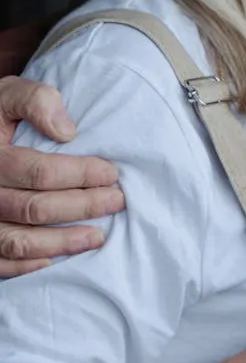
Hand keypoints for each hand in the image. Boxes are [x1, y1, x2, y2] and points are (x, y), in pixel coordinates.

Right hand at [0, 76, 124, 275]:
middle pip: (35, 208)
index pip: (39, 172)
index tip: (112, 174)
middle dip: (83, 206)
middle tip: (117, 202)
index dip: (80, 175)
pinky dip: (26, 266)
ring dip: (63, 242)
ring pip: (18, 241)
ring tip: (98, 237)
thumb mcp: (6, 95)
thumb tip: (66, 131)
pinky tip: (55, 261)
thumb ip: (34, 101)